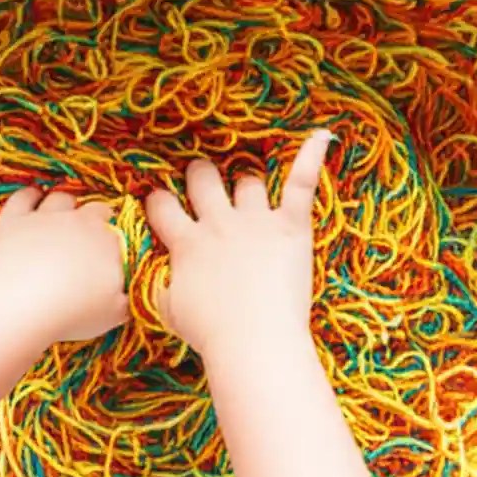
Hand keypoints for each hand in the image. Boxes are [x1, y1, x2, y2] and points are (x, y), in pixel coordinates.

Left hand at [0, 188, 128, 343]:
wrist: (22, 306)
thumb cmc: (74, 313)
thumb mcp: (115, 313)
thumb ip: (127, 295)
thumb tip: (131, 289)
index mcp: (109, 243)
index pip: (122, 232)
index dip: (118, 241)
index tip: (114, 252)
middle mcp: (81, 222)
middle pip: (96, 209)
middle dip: (97, 218)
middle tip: (91, 235)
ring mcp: (46, 217)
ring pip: (61, 198)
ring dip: (65, 204)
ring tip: (63, 214)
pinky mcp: (15, 220)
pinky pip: (24, 198)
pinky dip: (30, 196)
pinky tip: (32, 197)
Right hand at [144, 129, 332, 357]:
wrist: (253, 340)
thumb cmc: (210, 333)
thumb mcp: (168, 308)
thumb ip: (160, 282)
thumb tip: (155, 272)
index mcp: (186, 243)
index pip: (162, 205)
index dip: (159, 201)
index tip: (161, 203)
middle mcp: (218, 222)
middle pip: (203, 178)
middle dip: (201, 175)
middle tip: (204, 181)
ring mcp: (255, 221)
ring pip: (247, 182)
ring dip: (248, 186)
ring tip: (251, 192)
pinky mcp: (290, 226)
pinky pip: (300, 183)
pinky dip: (310, 158)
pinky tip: (322, 136)